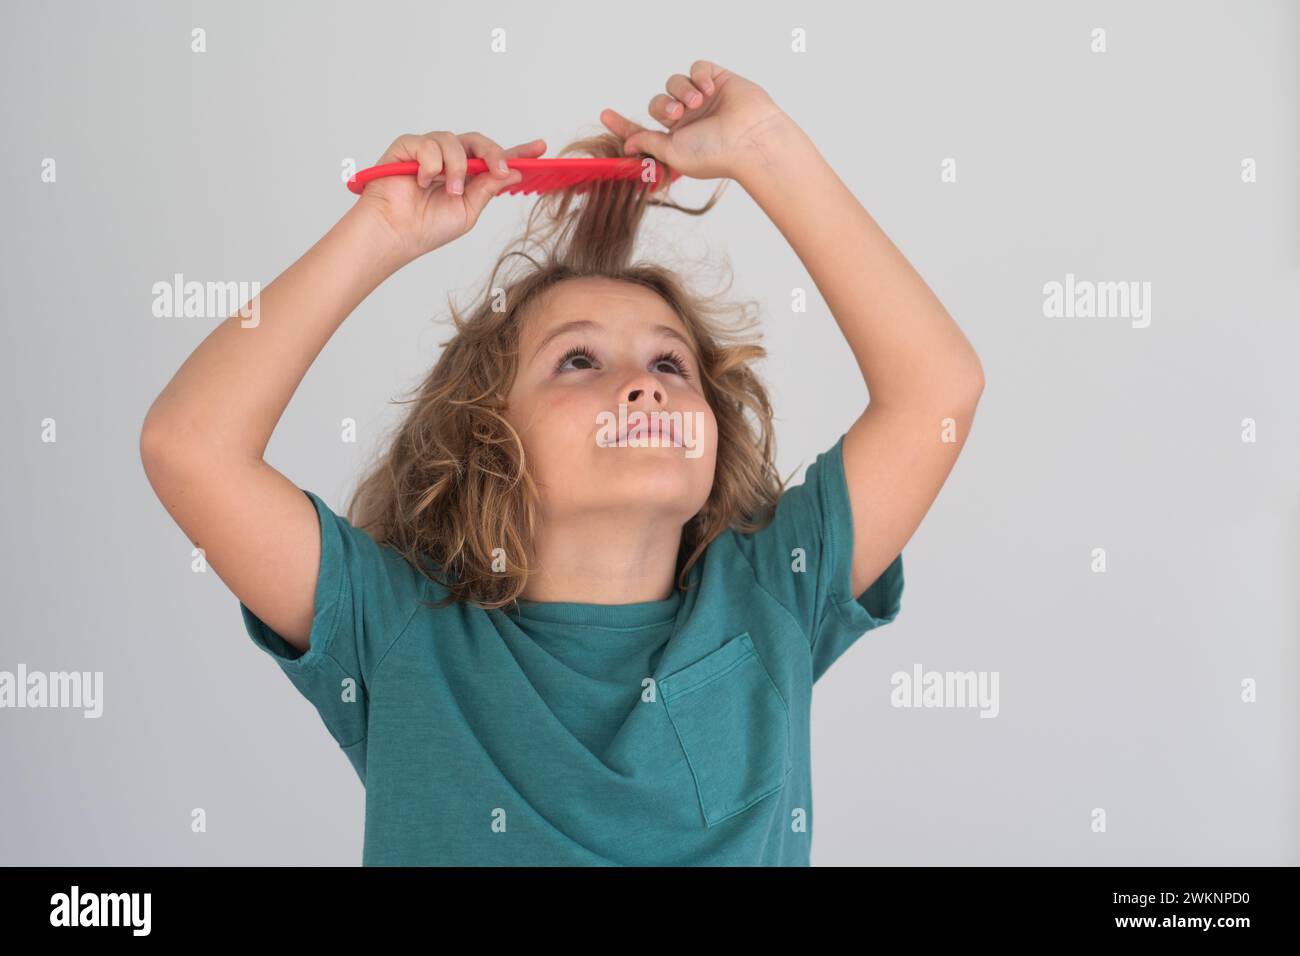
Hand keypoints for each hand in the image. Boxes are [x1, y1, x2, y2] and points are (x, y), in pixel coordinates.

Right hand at [354, 131, 545, 263]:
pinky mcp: (407, 147)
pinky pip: (427, 144)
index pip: (494, 159)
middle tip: (500, 170)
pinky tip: (423, 181)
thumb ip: (488, 189)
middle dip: (492, 153)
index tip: (541, 148)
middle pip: (477, 141)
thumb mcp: (468, 211)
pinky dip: (430, 164)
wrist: (395, 234)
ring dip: (456, 168)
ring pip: (453, 141)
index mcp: (466, 176)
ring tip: (449, 190)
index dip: (517, 153)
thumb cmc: (427, 228)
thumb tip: (512, 173)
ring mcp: (428, 152)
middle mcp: (449, 160)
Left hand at [599, 60, 790, 181]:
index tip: (605, 116)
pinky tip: (709, 90)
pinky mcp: (718, 81)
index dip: (624, 124)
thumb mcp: (673, 153)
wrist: (751, 140)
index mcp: (677, 140)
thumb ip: (648, 143)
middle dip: (662, 106)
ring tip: (697, 102)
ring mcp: (703, 101)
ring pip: (675, 83)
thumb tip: (626, 143)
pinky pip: (697, 68)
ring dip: (681, 91)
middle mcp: (689, 120)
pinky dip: (699, 76)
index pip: (644, 129)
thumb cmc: (715, 153)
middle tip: (676, 114)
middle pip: (658, 103)